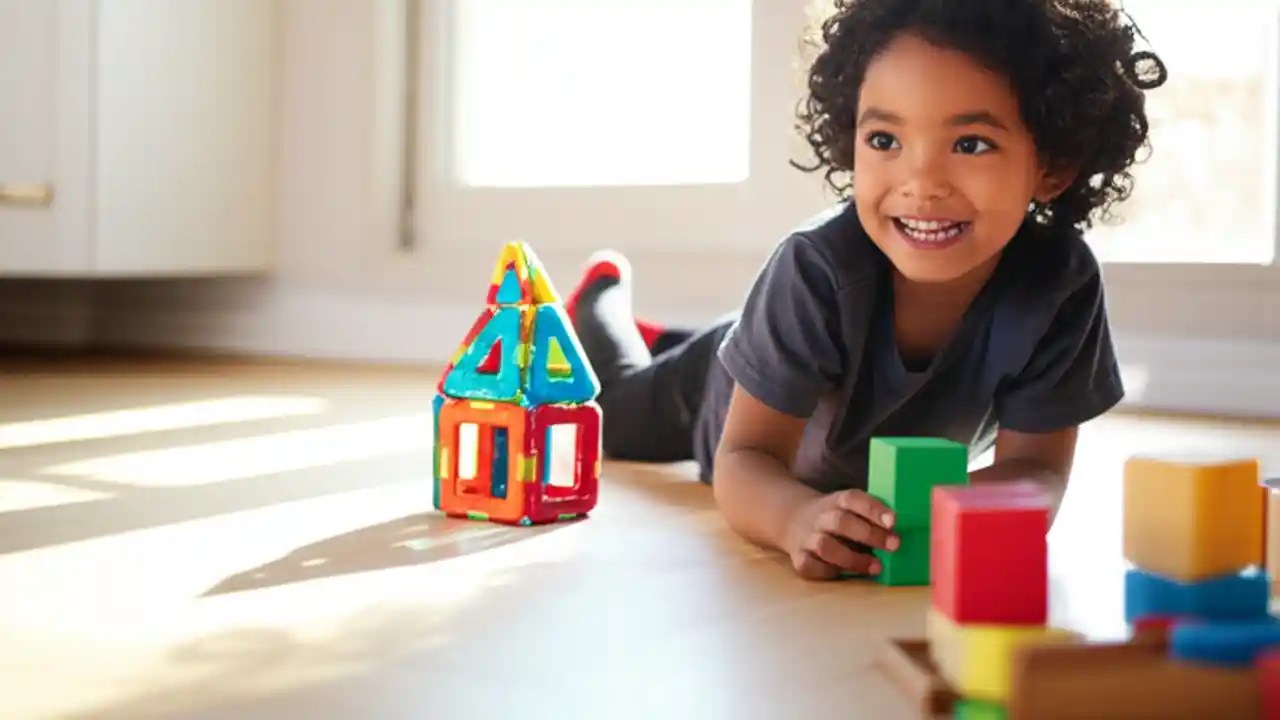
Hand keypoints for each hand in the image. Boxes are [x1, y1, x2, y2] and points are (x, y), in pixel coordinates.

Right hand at [784, 489, 899, 580]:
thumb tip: (902, 533)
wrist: (792, 519)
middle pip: (840, 522)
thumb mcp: (849, 508)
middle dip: (869, 534)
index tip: (894, 521)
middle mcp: (820, 518)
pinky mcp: (798, 558)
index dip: (873, 509)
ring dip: (852, 558)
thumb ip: (870, 517)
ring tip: (877, 567)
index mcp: (835, 501)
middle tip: (894, 545)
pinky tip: (845, 575)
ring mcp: (807, 538)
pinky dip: (828, 572)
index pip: (853, 499)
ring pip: (825, 546)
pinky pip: (810, 566)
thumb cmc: (836, 519)